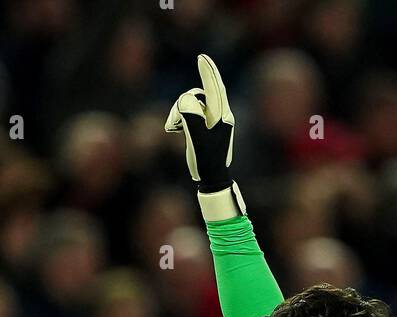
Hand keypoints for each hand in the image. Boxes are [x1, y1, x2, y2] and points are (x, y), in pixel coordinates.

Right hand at [164, 54, 245, 220]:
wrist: (212, 178)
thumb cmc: (207, 160)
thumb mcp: (196, 136)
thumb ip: (189, 113)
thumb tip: (185, 100)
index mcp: (222, 116)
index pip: (215, 88)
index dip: (207, 71)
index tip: (201, 58)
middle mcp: (219, 115)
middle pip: (199, 95)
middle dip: (184, 104)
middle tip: (175, 123)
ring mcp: (212, 120)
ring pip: (191, 104)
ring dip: (179, 113)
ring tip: (174, 129)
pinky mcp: (204, 126)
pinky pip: (190, 112)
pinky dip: (181, 118)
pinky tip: (176, 130)